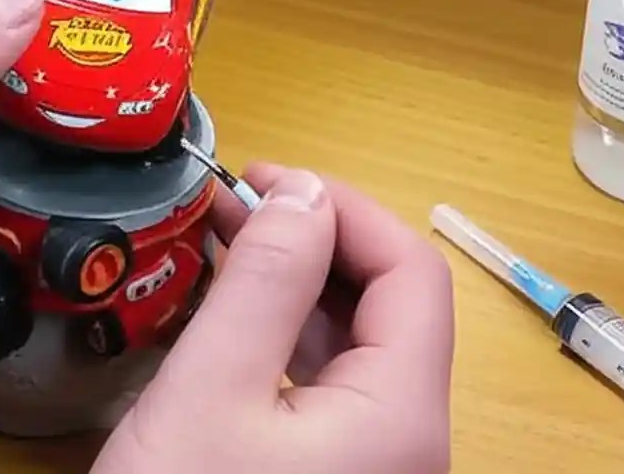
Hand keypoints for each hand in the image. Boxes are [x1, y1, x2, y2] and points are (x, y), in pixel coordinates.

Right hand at [90, 164, 455, 473]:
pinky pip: (325, 384)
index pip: (412, 274)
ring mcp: (372, 463)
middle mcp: (407, 438)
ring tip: (225, 237)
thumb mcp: (211, 391)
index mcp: (402, 415)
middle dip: (315, 239)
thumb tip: (305, 193)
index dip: (345, 208)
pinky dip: (282, 332)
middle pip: (390, 305)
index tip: (264, 178)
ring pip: (354, 343)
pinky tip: (232, 307)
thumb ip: (266, 284)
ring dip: (295, 280)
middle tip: (232, 202)